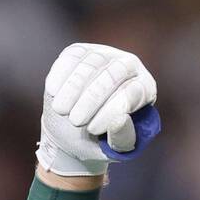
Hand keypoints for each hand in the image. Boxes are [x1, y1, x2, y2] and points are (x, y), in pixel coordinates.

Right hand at [37, 43, 156, 175]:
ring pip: (91, 63)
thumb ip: (122, 138)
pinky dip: (61, 74)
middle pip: (113, 74)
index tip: (93, 130)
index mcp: (146, 88)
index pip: (132, 93)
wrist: (75, 130)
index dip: (111, 111)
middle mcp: (130, 65)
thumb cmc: (102, 141)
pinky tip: (53, 92)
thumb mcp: (114, 149)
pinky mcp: (82, 50)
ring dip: (73, 88)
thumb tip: (120, 120)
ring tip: (62, 111)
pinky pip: (72, 56)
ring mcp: (106, 54)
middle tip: (75, 121)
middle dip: (91, 98)